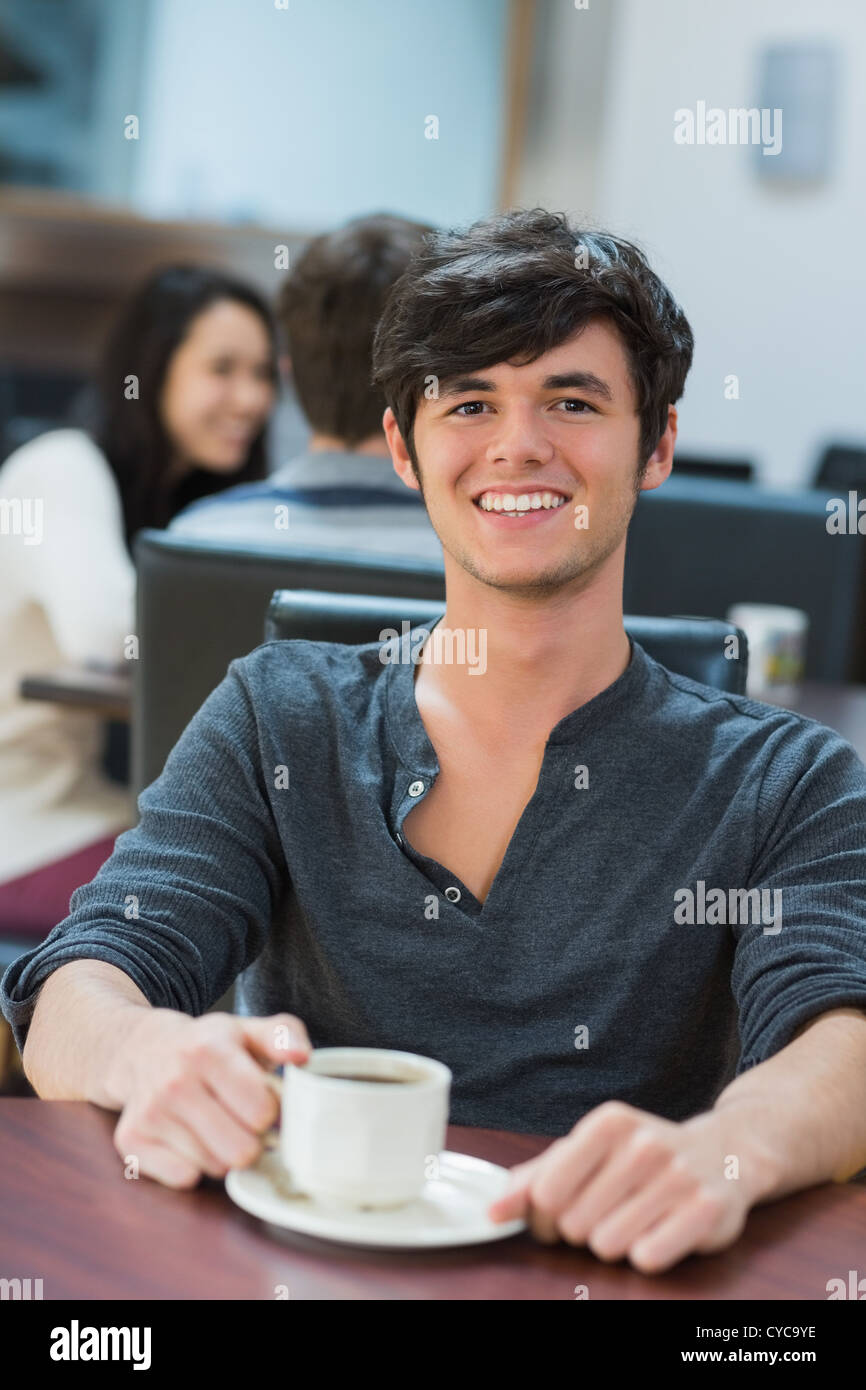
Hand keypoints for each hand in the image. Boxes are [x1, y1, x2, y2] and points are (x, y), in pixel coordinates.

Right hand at [108, 1009, 310, 1188]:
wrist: (144, 1050)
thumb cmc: (207, 1045)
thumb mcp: (248, 1029)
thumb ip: (283, 1035)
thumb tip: (302, 1057)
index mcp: (209, 1050)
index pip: (262, 1111)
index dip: (270, 1111)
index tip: (261, 1100)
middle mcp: (175, 1081)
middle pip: (241, 1150)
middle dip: (250, 1138)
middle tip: (240, 1119)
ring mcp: (150, 1113)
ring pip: (214, 1167)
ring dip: (222, 1152)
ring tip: (213, 1123)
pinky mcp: (130, 1141)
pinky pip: (183, 1179)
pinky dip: (192, 1165)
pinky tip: (188, 1138)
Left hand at [487, 1100, 769, 1272]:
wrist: (723, 1153)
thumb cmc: (639, 1157)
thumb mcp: (589, 1152)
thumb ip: (536, 1179)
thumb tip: (492, 1212)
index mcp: (608, 1123)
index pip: (546, 1194)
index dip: (547, 1215)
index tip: (564, 1209)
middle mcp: (644, 1144)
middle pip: (575, 1224)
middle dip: (584, 1229)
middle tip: (609, 1212)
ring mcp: (678, 1175)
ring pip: (608, 1244)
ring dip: (616, 1244)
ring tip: (636, 1219)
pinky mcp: (707, 1210)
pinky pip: (648, 1257)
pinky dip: (647, 1254)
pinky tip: (660, 1231)